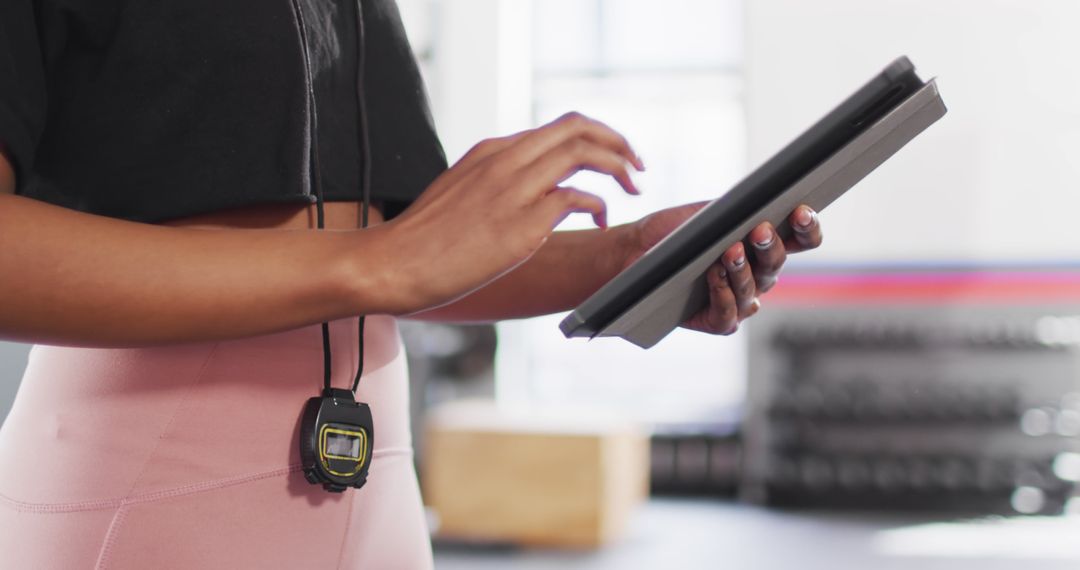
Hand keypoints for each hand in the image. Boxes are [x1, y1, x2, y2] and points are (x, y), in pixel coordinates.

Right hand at [381, 112, 644, 314]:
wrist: (394, 262)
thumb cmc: (424, 239)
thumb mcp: (460, 192)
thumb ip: (495, 183)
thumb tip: (528, 193)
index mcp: (492, 150)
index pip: (558, 127)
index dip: (597, 137)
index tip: (614, 155)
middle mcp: (505, 160)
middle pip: (578, 127)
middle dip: (619, 142)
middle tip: (637, 167)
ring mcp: (513, 189)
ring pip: (582, 152)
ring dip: (618, 165)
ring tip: (632, 186)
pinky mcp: (520, 224)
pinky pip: (576, 198)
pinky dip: (598, 206)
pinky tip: (600, 221)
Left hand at [622, 202, 822, 334]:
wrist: (634, 252)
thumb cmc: (673, 232)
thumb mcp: (705, 213)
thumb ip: (735, 210)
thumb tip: (760, 204)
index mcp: (761, 247)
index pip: (800, 241)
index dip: (809, 229)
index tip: (803, 212)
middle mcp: (756, 276)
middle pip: (777, 264)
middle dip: (771, 246)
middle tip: (760, 230)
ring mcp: (738, 301)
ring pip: (753, 289)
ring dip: (742, 269)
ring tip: (729, 252)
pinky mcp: (715, 321)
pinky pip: (728, 315)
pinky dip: (722, 295)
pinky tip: (713, 277)